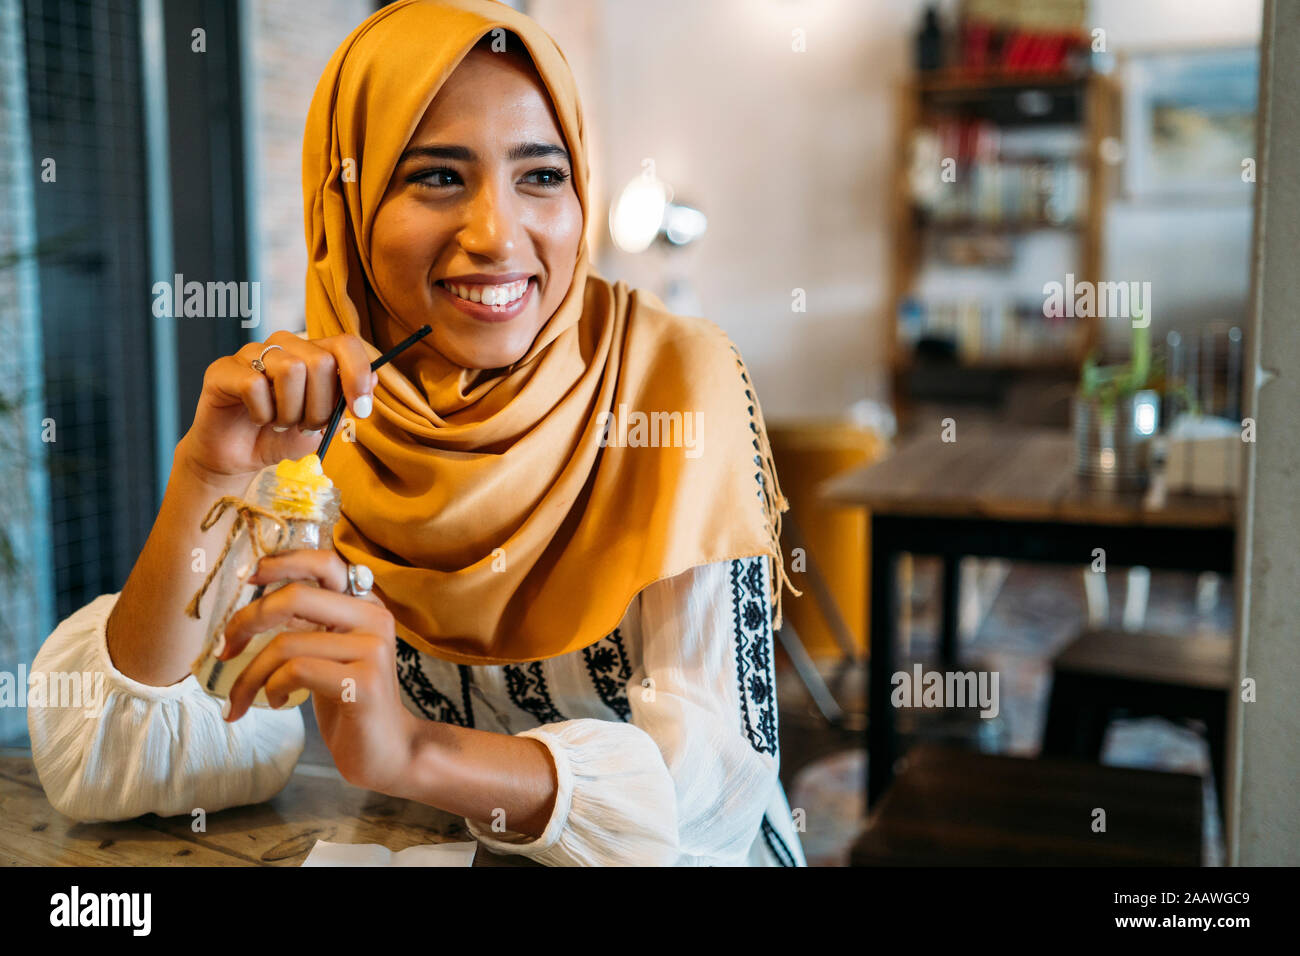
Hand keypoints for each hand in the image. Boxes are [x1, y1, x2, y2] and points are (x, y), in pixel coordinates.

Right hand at [180, 330, 378, 486]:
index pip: (345, 344)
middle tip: (304, 425)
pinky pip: (254, 385)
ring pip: (290, 370)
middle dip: (319, 407)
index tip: (360, 411)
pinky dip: (262, 413)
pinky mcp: (223, 369)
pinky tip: (256, 419)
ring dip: (290, 411)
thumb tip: (373, 376)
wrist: (239, 458)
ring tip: (280, 423)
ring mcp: (251, 353)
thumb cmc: (282, 437)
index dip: (357, 375)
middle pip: (320, 362)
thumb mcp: (323, 424)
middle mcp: (284, 345)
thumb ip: (345, 401)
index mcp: (312, 353)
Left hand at [217, 548, 418, 794]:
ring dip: (250, 674)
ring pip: (286, 643)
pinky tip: (278, 701)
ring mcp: (372, 649)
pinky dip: (272, 688)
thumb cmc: (349, 700)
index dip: (282, 562)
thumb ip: (309, 622)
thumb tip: (253, 600)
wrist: (387, 751)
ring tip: (242, 697)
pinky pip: (296, 671)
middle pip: (296, 595)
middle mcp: (374, 617)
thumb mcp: (329, 651)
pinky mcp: (364, 682)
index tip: (248, 578)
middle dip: (247, 620)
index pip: (324, 562)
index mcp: (365, 604)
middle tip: (225, 649)